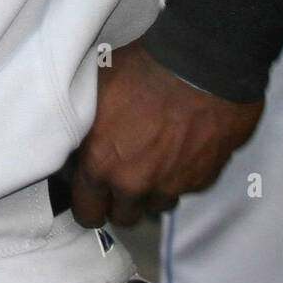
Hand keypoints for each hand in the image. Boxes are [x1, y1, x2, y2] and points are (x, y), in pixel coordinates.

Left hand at [70, 39, 261, 226]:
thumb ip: (87, 127)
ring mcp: (171, 186)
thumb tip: (80, 140)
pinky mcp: (201, 180)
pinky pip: (185, 188)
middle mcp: (134, 184)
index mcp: (101, 163)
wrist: (200, 66)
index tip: (92, 192)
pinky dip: (181, 174)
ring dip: (153, 189)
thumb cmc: (145, 69)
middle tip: (123, 173)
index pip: (86, 211)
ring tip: (154, 156)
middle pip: (123, 216)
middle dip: (121, 200)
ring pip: (156, 205)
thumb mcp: (97, 89)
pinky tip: (180, 146)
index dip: (88, 202)